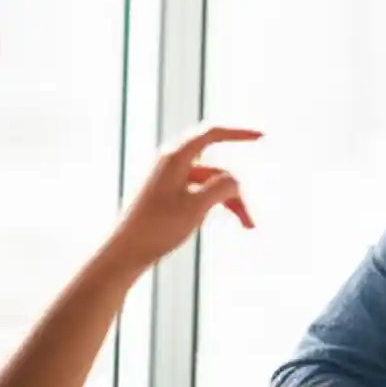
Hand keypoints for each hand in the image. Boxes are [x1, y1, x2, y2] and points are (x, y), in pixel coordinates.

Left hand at [103, 125, 260, 270]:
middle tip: (250, 223)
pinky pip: (199, 193)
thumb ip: (222, 187)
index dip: (239, 133)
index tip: (262, 137)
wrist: (124, 253)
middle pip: (216, 168)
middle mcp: (171, 163)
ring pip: (210, 184)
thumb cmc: (157, 228)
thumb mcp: (197, 207)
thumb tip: (235, 180)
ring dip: (229, 202)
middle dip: (236, 191)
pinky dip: (214, 204)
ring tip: (246, 227)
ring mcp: (168, 180)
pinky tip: (218, 220)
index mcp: (176, 157)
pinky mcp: (166, 196)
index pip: (213, 134)